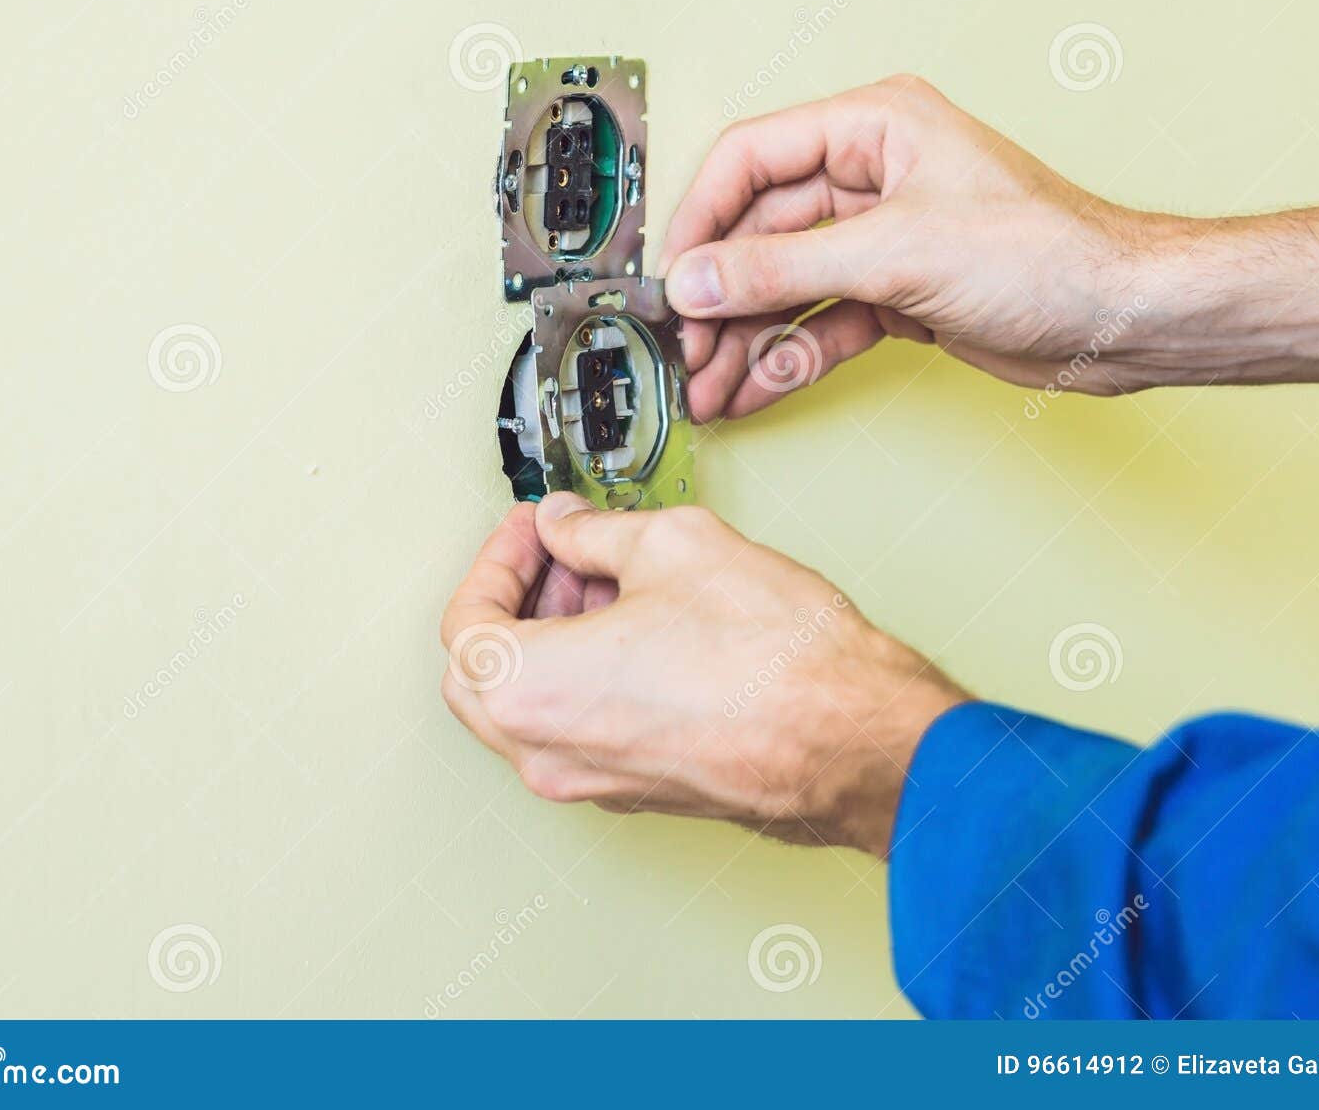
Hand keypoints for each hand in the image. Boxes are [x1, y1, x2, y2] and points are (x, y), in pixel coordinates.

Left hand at [439, 495, 965, 858]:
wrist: (853, 739)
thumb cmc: (775, 662)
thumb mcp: (673, 546)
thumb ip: (596, 532)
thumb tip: (568, 526)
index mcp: (528, 691)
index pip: (465, 620)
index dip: (497, 558)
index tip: (532, 528)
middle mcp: (546, 753)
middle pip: (483, 672)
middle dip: (517, 599)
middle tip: (561, 553)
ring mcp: (592, 782)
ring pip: (530, 706)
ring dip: (553, 637)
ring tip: (614, 584)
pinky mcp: (637, 791)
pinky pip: (578, 729)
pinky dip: (585, 676)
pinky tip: (641, 629)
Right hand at [659, 74, 1318, 420]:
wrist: (1120, 321)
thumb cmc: (1049, 253)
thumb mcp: (897, 253)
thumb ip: (784, 269)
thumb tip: (700, 279)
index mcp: (874, 129)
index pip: (752, 159)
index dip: (702, 219)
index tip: (673, 278)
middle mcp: (872, 178)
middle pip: (760, 233)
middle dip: (719, 296)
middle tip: (686, 348)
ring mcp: (882, 240)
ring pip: (785, 288)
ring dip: (744, 339)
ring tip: (709, 386)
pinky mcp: (895, 295)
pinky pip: (819, 325)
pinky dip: (787, 358)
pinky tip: (756, 388)